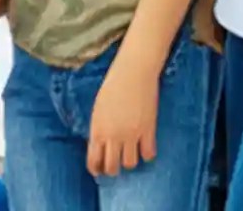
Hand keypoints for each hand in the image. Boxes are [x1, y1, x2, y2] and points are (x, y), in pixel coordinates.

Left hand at [88, 56, 159, 176]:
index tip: (98, 171)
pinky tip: (144, 148)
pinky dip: (146, 154)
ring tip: (129, 155)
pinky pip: (148, 154)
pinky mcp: (148, 130)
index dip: (96, 168)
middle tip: (114, 166)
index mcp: (97, 129)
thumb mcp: (99, 109)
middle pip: (112, 166)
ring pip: (130, 163)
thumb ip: (99, 128)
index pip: (94, 160)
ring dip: (129, 162)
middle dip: (112, 169)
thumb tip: (101, 143)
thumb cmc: (112, 85)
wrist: (133, 72)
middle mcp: (113, 136)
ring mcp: (131, 134)